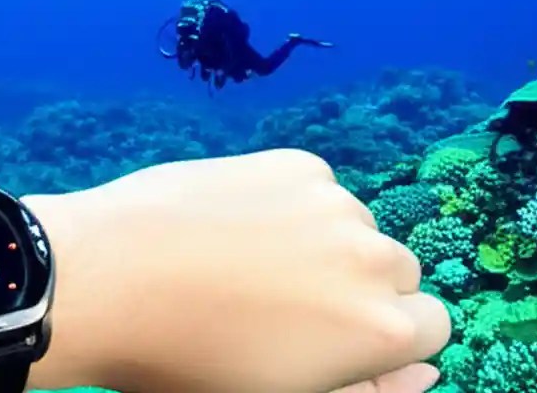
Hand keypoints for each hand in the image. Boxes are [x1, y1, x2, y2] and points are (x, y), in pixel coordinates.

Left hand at [49, 149, 448, 392]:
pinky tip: (234, 229)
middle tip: (283, 309)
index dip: (380, 338)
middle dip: (360, 290)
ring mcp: (335, 204)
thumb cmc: (188, 362)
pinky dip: (292, 207)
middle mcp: (375, 259)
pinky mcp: (295, 164)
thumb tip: (426, 368)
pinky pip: (317, 190)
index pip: (431, 327)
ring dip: (325, 245)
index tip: (330, 341)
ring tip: (246, 268)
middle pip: (397, 273)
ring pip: (355, 227)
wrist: (106, 280)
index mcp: (382, 331)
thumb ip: (370, 390)